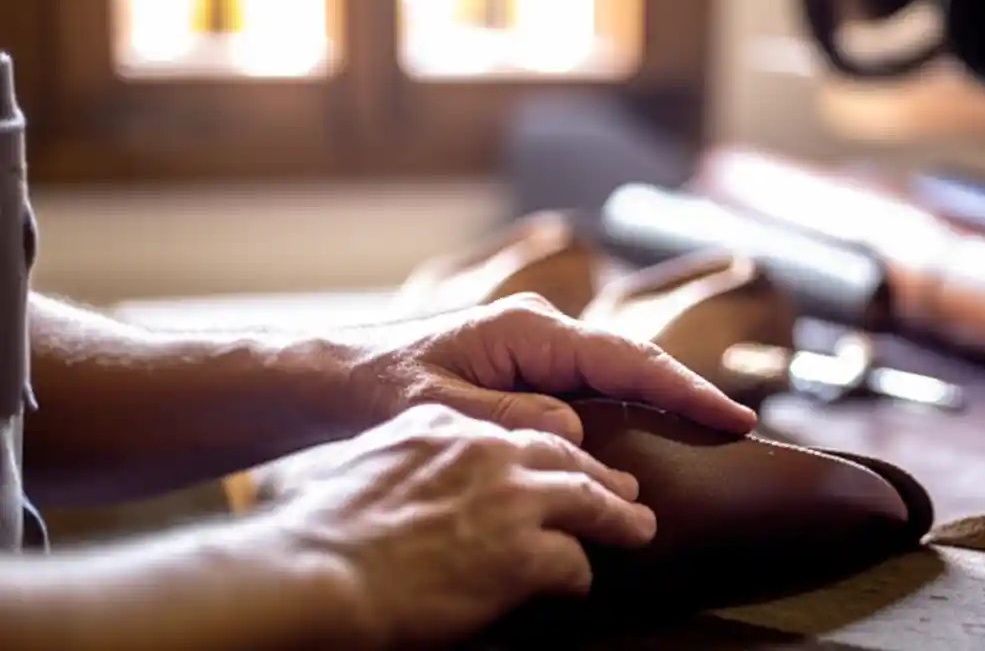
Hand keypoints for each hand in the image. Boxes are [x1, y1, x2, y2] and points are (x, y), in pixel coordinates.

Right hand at [263, 403, 655, 647]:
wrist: (318, 573)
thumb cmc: (323, 531)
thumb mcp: (367, 464)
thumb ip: (409, 460)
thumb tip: (419, 482)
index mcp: (443, 425)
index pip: (511, 430)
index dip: (542, 450)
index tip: (558, 461)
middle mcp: (485, 451)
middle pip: (563, 455)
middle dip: (598, 472)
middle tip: (625, 487)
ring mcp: (510, 499)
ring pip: (588, 500)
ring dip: (617, 517)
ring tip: (639, 528)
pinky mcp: (522, 553)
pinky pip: (573, 561)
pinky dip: (578, 575)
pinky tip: (575, 586)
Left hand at [332, 293, 756, 443]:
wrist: (333, 378)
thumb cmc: (376, 389)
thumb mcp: (438, 407)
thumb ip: (509, 418)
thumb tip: (573, 431)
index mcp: (524, 329)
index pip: (623, 358)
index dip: (683, 388)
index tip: (734, 416)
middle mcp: (538, 330)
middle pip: (630, 362)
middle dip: (684, 393)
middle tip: (739, 429)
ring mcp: (534, 349)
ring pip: (613, 377)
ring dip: (657, 403)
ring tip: (711, 432)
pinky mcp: (526, 371)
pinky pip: (588, 390)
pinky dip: (622, 412)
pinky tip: (647, 438)